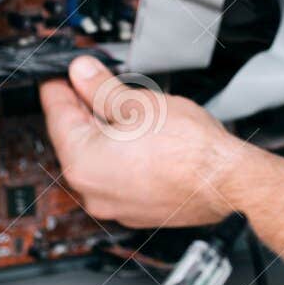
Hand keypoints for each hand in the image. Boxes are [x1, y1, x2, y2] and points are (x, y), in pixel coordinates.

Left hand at [39, 56, 250, 228]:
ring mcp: (115, 205)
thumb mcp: (138, 103)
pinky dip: (121, 156)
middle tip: (90, 82)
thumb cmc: (189, 148)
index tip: (60, 75)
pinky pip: (118, 178)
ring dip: (103, 133)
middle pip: (75, 140)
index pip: (57, 116)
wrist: (226, 182)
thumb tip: (82, 73)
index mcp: (82, 163)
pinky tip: (138, 137)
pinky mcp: (137, 211)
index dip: (59, 87)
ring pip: (97, 160)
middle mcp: (92, 191)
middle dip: (83, 109)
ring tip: (122, 107)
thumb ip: (101, 87)